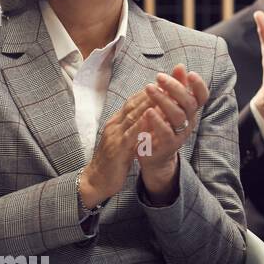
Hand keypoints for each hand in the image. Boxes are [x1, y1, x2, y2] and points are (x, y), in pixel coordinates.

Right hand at [79, 86, 154, 208]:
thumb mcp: (123, 141)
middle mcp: (115, 126)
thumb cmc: (112, 161)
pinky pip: (132, 135)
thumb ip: (133, 128)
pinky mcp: (118, 149)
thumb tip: (147, 116)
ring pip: (133, 116)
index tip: (163, 82)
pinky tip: (153, 117)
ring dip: (148, 104)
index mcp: (116, 123)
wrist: (95, 181)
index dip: (148, 91)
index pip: (132, 102)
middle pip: (133, 105)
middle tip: (167, 82)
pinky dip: (143, 125)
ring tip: (164, 93)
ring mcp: (115, 136)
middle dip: (151, 93)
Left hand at [136, 65, 209, 201]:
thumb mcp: (170, 104)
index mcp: (190, 110)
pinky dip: (157, 121)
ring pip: (177, 115)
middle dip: (174, 87)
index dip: (199, 85)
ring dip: (163, 100)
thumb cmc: (162, 125)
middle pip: (188, 102)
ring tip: (149, 88)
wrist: (154, 154)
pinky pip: (166, 132)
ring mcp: (180, 133)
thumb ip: (176, 86)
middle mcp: (189, 121)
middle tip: (158, 76)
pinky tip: (147, 111)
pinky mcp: (168, 145)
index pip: (202, 96)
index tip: (190, 73)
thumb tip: (180, 66)